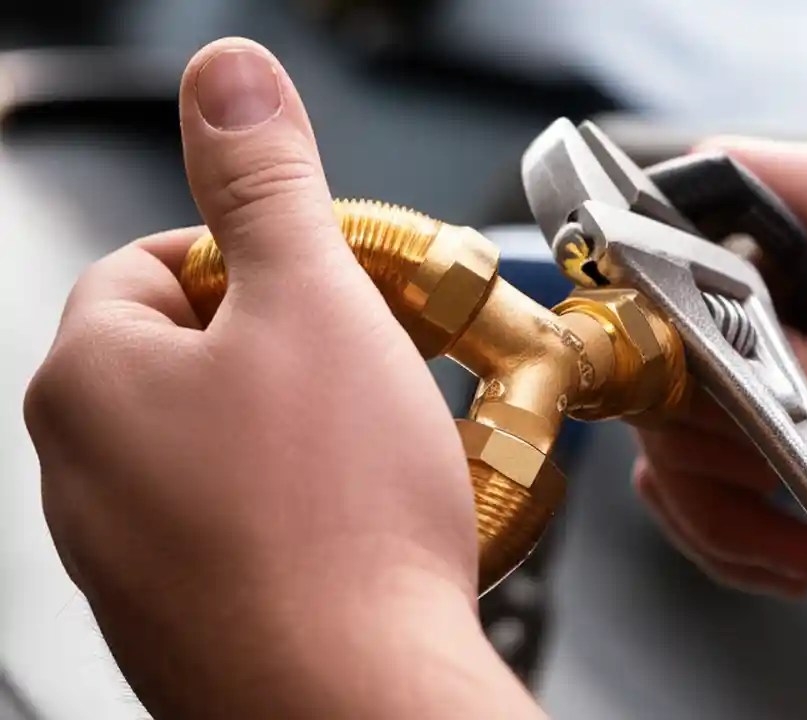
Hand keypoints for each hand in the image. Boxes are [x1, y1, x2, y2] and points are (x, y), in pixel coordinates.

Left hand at [24, 38, 540, 718]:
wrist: (356, 703)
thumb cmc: (333, 525)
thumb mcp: (314, 302)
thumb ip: (265, 180)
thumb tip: (228, 80)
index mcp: (90, 380)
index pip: (158, 266)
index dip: (258, 259)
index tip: (329, 286)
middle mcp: (86, 475)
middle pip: (193, 360)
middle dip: (288, 349)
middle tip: (369, 365)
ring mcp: (129, 560)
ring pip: (221, 451)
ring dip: (298, 435)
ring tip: (375, 455)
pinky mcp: (185, 621)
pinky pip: (240, 532)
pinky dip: (297, 515)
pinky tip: (358, 530)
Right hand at [635, 136, 806, 596]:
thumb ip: (738, 397)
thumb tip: (644, 378)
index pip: (678, 201)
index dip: (639, 293)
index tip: (645, 387)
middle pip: (685, 300)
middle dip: (696, 422)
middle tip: (745, 501)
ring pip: (717, 351)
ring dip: (728, 455)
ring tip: (778, 536)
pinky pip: (764, 366)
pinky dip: (762, 446)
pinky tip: (790, 512)